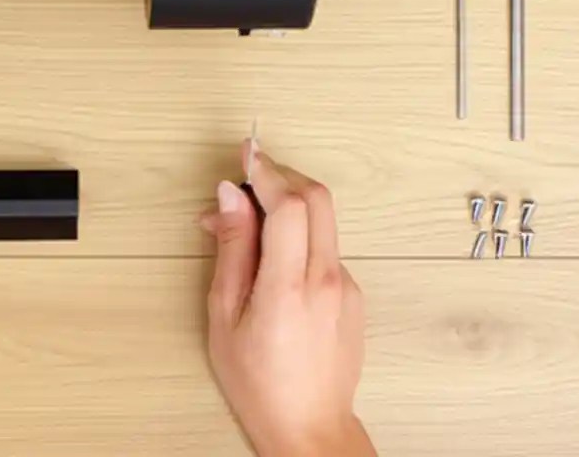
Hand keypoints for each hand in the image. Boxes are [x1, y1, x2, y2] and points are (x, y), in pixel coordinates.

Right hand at [201, 145, 374, 456]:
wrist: (308, 426)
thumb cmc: (259, 382)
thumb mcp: (225, 315)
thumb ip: (232, 249)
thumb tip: (229, 197)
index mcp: (289, 287)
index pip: (288, 205)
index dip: (266, 171)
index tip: (246, 153)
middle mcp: (327, 280)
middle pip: (317, 198)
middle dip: (282, 175)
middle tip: (249, 174)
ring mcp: (346, 286)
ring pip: (322, 222)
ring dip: (288, 206)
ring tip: (246, 224)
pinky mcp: (352, 294)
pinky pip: (325, 248)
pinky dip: (298, 237)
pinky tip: (271, 258)